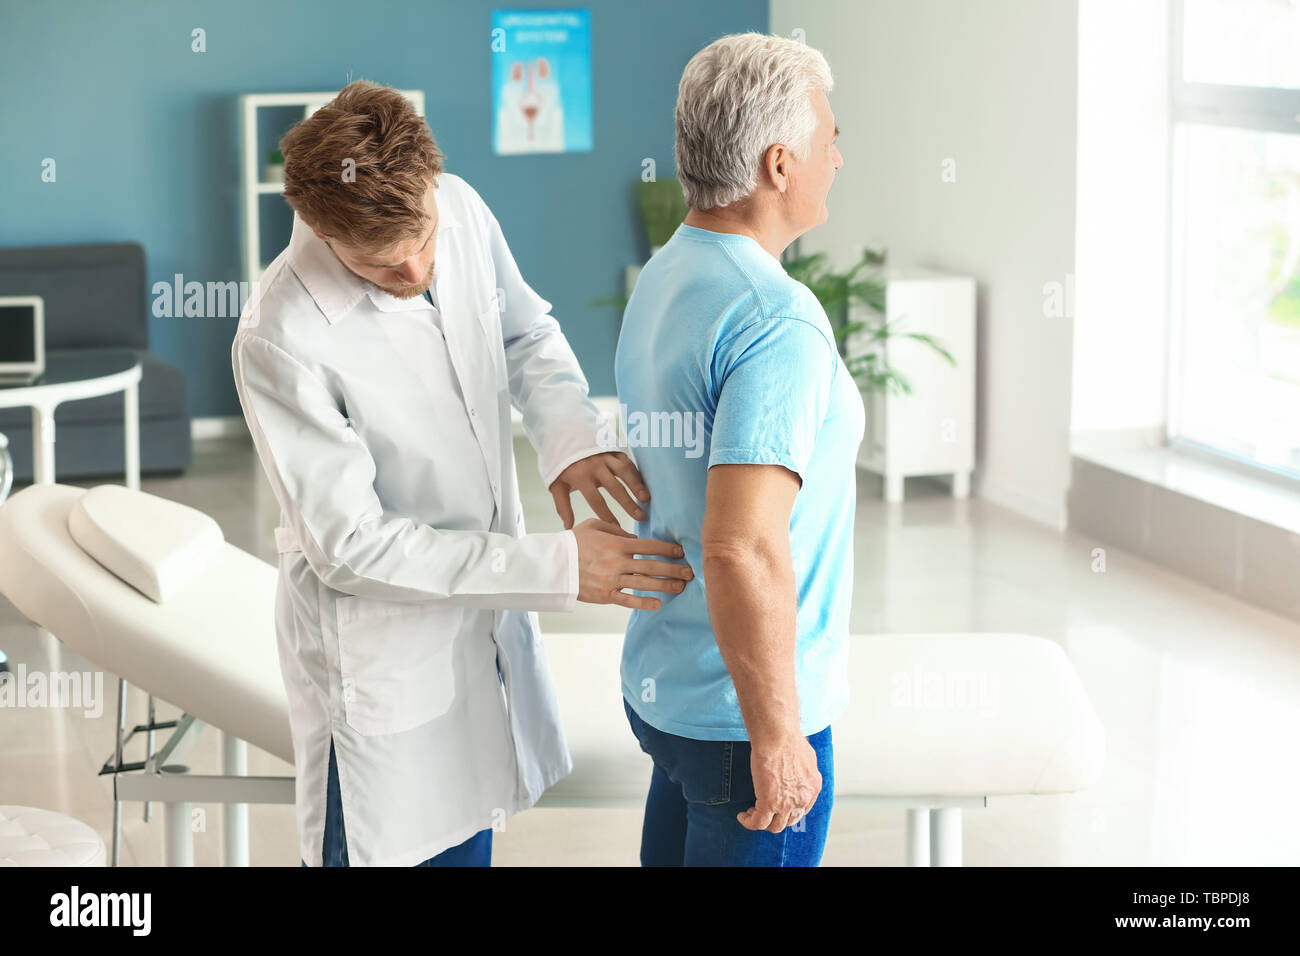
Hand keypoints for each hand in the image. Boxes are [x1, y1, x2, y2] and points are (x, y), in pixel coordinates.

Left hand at [550, 452, 649, 528]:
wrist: (563, 435)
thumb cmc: (561, 464)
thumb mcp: (556, 485)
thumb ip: (563, 506)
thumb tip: (569, 527)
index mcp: (581, 477)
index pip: (596, 501)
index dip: (608, 516)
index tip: (618, 529)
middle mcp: (595, 467)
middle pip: (615, 488)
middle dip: (629, 503)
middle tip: (641, 517)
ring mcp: (605, 457)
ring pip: (624, 472)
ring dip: (637, 486)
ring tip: (646, 499)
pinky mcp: (612, 450)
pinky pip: (627, 462)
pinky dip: (636, 473)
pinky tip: (644, 484)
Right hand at [572, 518, 691, 609]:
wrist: (554, 564)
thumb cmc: (574, 542)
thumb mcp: (594, 525)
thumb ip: (617, 531)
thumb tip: (634, 538)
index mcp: (617, 544)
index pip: (650, 546)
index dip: (668, 549)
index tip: (681, 551)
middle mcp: (618, 562)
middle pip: (653, 566)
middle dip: (674, 569)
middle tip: (690, 572)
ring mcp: (612, 580)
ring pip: (645, 584)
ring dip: (666, 586)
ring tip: (681, 587)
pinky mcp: (605, 595)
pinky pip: (628, 600)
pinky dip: (644, 603)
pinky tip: (659, 604)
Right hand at [738, 735, 821, 832]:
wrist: (778, 737)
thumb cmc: (788, 738)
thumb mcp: (805, 756)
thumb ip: (803, 768)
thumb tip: (798, 769)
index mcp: (812, 786)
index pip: (802, 809)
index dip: (789, 810)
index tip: (778, 806)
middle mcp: (803, 798)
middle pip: (790, 820)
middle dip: (777, 817)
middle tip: (764, 810)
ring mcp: (787, 804)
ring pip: (774, 826)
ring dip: (763, 822)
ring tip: (752, 813)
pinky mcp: (769, 803)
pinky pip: (758, 822)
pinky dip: (750, 822)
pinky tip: (743, 816)